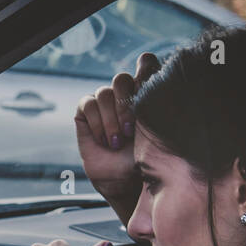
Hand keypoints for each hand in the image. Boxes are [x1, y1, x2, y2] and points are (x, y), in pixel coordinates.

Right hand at [74, 53, 159, 222]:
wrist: (123, 181)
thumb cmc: (146, 159)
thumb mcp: (157, 132)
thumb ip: (159, 104)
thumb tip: (156, 73)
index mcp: (145, 93)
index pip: (145, 65)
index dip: (145, 66)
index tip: (147, 83)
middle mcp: (124, 94)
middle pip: (122, 78)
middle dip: (125, 104)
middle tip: (130, 130)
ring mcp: (104, 102)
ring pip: (104, 93)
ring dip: (111, 119)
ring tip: (117, 143)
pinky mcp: (86, 112)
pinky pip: (88, 104)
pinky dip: (97, 123)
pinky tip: (104, 141)